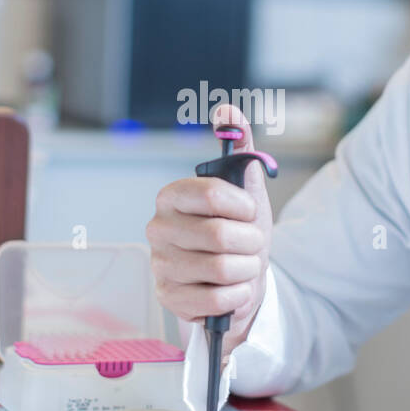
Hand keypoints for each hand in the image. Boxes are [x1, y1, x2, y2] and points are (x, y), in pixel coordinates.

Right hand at [146, 104, 273, 359]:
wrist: (239, 279)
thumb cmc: (239, 231)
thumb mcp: (246, 189)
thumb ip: (239, 147)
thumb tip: (226, 110)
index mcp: (172, 195)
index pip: (211, 193)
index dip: (243, 206)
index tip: (249, 212)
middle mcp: (157, 228)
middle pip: (219, 235)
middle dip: (250, 242)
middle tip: (252, 244)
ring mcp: (160, 265)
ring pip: (221, 269)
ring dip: (246, 269)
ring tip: (244, 265)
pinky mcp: (169, 298)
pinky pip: (217, 300)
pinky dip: (237, 295)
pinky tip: (234, 288)